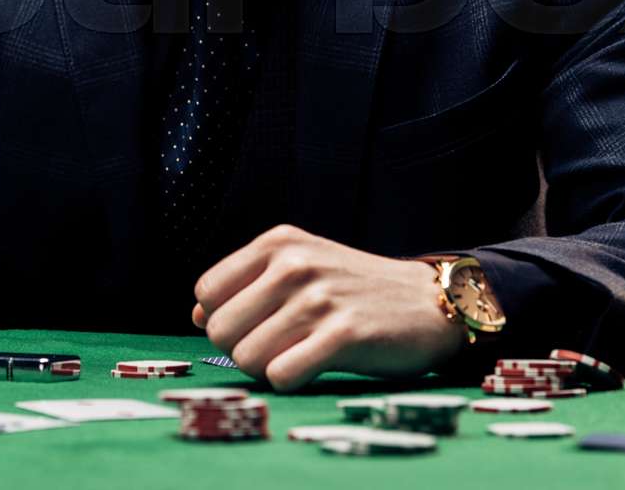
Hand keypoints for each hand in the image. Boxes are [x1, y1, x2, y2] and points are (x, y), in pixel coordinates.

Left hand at [192, 224, 463, 391]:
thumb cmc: (355, 289)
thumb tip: (196, 316)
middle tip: (278, 345)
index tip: (254, 323)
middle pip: (219, 329)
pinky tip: (313, 367)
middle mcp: (294, 264)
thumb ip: (246, 284)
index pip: (206, 292)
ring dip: (267, 367)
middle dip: (240, 347)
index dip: (222, 318)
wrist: (428, 302)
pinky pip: (281, 375)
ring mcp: (319, 298)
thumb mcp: (301, 265)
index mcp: (278, 243)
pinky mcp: (344, 334)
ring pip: (245, 357)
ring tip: (298, 354)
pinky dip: (290, 380)